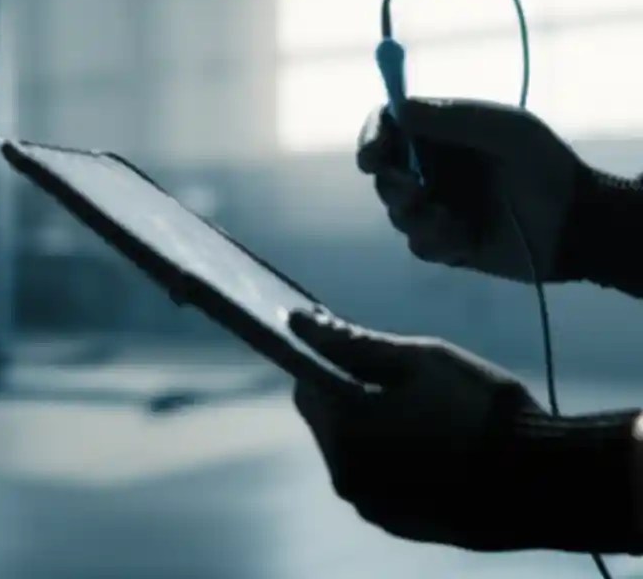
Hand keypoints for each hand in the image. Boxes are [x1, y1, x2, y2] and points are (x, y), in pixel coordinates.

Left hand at [289, 308, 541, 549]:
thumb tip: (300, 321)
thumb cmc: (482, 411)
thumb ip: (352, 342)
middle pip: (330, 422)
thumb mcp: (419, 360)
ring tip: (429, 413)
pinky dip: (396, 461)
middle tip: (404, 380)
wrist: (546, 483)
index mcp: (342, 434)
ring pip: (357, 454)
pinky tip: (438, 446)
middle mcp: (347, 477)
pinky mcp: (401, 525)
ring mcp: (374, 506)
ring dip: (375, 430)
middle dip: (353, 396)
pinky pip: (382, 481)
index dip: (329, 361)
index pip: (308, 385)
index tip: (356, 349)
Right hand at [358, 97, 581, 281]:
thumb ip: (451, 117)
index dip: (372, 138)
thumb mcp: (504, 130)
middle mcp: (433, 168)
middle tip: (415, 192)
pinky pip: (420, 244)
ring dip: (418, 217)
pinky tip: (466, 240)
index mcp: (442, 134)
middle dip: (393, 184)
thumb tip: (397, 109)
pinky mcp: (446, 243)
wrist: (574, 224)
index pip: (389, 128)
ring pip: (398, 213)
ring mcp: (437, 206)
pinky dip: (438, 242)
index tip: (371, 156)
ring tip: (452, 220)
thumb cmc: (544, 167)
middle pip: (384, 172)